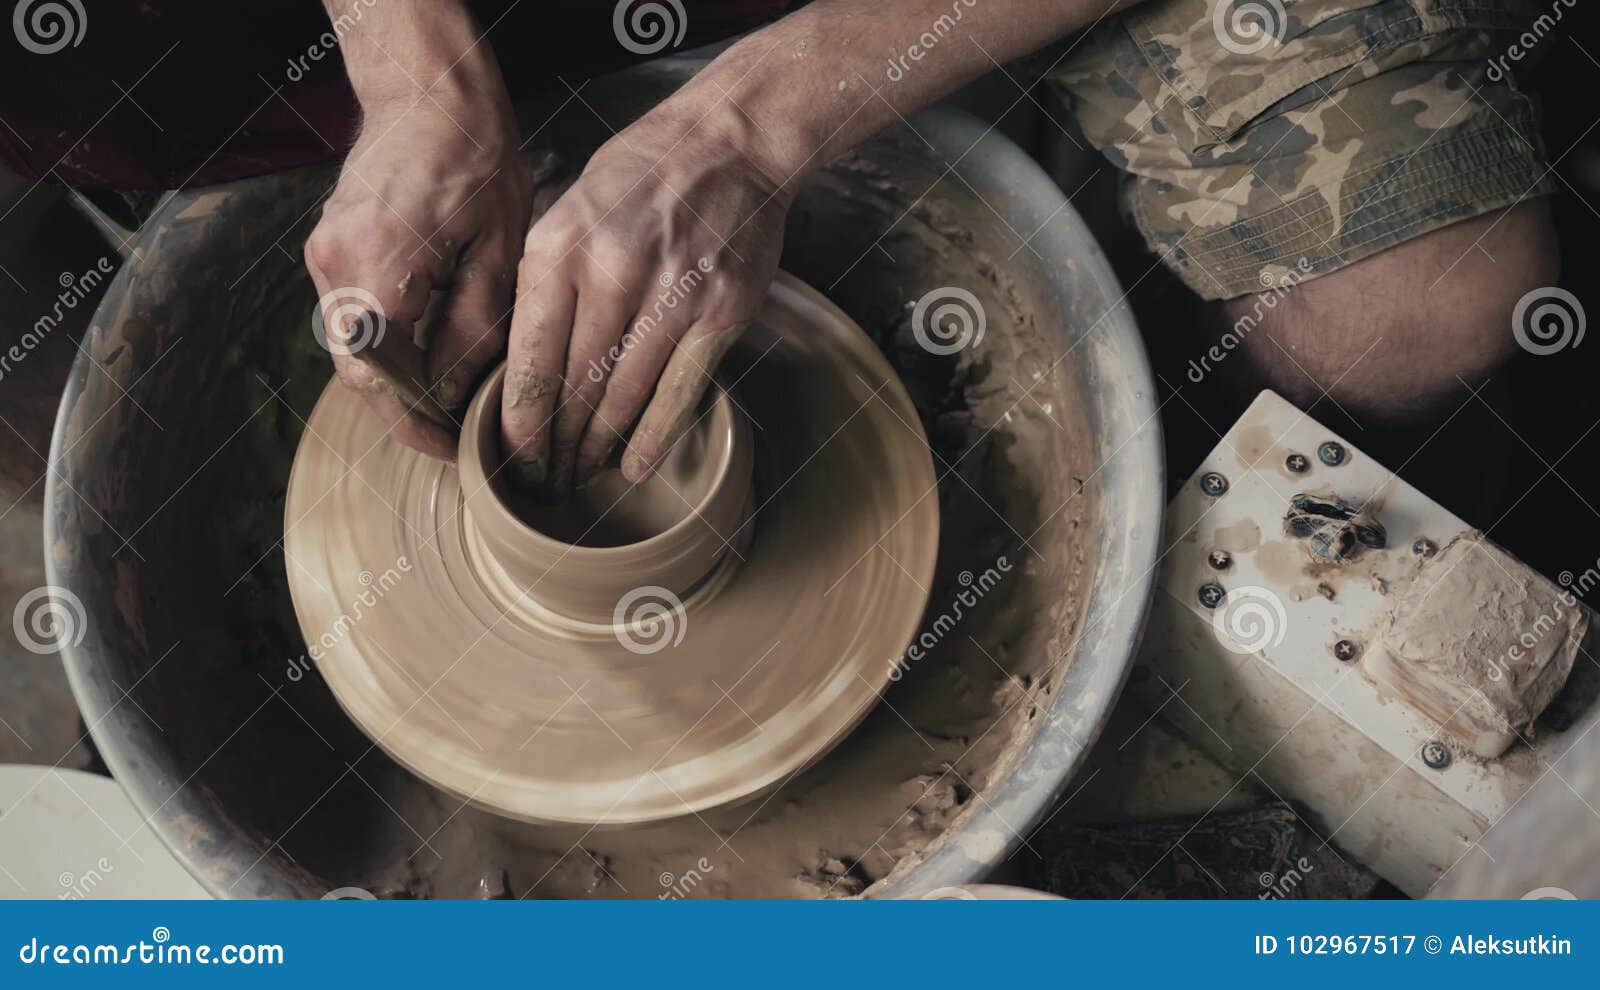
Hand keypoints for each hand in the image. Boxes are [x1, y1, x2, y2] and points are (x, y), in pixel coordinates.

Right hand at [304, 12, 532, 460]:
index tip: (453, 449)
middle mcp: (337, 267)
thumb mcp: (501, 250)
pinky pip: (352, 317)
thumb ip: (476, 327)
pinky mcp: (326, 248)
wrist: (428, 94)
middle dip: (407, 409)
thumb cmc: (477, 160)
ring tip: (451, 397)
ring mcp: (324, 256)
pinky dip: (387, 343)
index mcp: (380, 268)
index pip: (384, 380)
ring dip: (397, 377)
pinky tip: (430, 351)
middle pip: (361, 373)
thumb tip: (458, 394)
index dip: (417, 424)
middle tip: (457, 433)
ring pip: (353, 349)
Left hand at [502, 109, 791, 488]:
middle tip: (543, 481)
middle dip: (554, 446)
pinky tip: (632, 466)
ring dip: (597, 447)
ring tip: (580, 475)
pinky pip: (679, 392)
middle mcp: (611, 275)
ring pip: (623, 398)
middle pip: (573, 389)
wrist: (729, 143)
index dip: (520, 424)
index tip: (513, 457)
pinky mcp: (719, 313)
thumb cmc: (641, 177)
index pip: (530, 361)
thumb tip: (520, 364)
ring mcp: (671, 296)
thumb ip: (543, 281)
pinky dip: (654, 438)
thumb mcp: (568, 211)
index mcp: (559, 249)